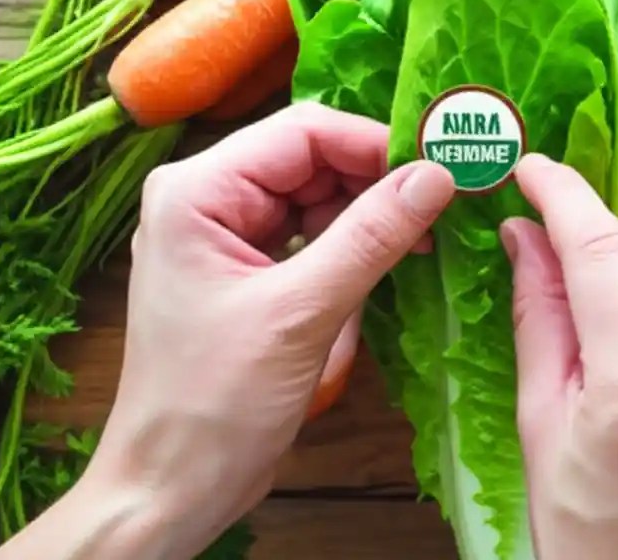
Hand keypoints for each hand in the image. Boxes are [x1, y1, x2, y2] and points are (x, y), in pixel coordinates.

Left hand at [0, 103, 454, 559]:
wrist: (172, 485)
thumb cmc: (216, 402)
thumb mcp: (302, 313)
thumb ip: (370, 236)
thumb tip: (438, 175)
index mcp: (197, 191)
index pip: (302, 133)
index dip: (376, 144)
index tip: (441, 168)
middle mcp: (205, 199)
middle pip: (310, 160)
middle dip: (376, 180)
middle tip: (445, 204)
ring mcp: (224, 236)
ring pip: (315, 197)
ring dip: (369, 215)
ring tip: (425, 239)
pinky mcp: (245, 272)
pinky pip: (309, 237)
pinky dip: (351, 246)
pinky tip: (392, 261)